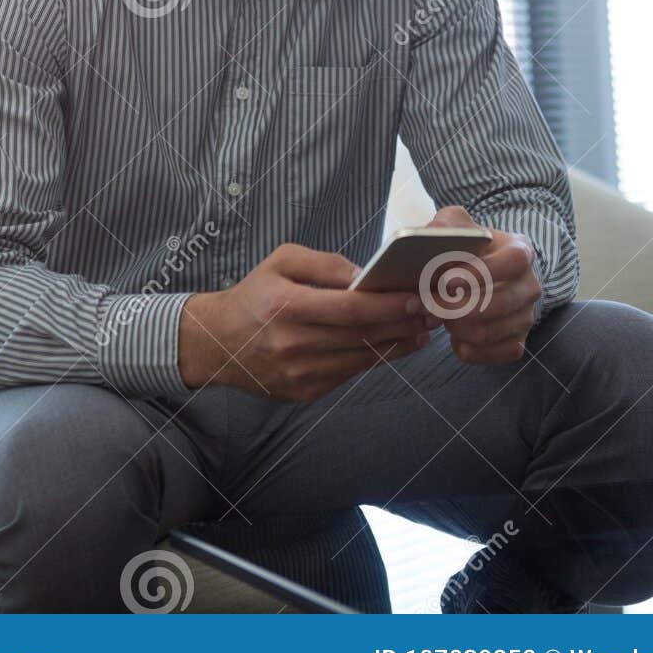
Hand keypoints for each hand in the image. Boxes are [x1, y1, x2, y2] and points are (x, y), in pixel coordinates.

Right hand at [178, 243, 436, 403]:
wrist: (220, 342)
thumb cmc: (255, 294)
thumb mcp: (282, 261)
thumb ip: (325, 264)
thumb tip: (365, 276)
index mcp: (287, 305)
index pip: (352, 309)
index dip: (389, 305)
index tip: (417, 297)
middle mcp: (294, 343)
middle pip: (363, 336)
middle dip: (403, 324)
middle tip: (431, 313)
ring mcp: (300, 373)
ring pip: (362, 359)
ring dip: (397, 345)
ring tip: (421, 330)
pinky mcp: (304, 392)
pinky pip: (349, 374)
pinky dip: (374, 359)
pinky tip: (392, 345)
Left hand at [422, 205, 540, 364]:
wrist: (480, 272)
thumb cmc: (466, 247)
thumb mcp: (456, 225)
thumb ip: (445, 226)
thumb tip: (432, 239)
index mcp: (521, 251)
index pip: (513, 263)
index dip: (480, 273)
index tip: (447, 280)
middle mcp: (530, 286)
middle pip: (498, 304)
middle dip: (454, 307)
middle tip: (426, 302)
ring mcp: (527, 317)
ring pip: (488, 332)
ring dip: (454, 326)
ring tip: (437, 313)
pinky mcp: (518, 342)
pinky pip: (490, 355)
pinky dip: (465, 347)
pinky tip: (453, 332)